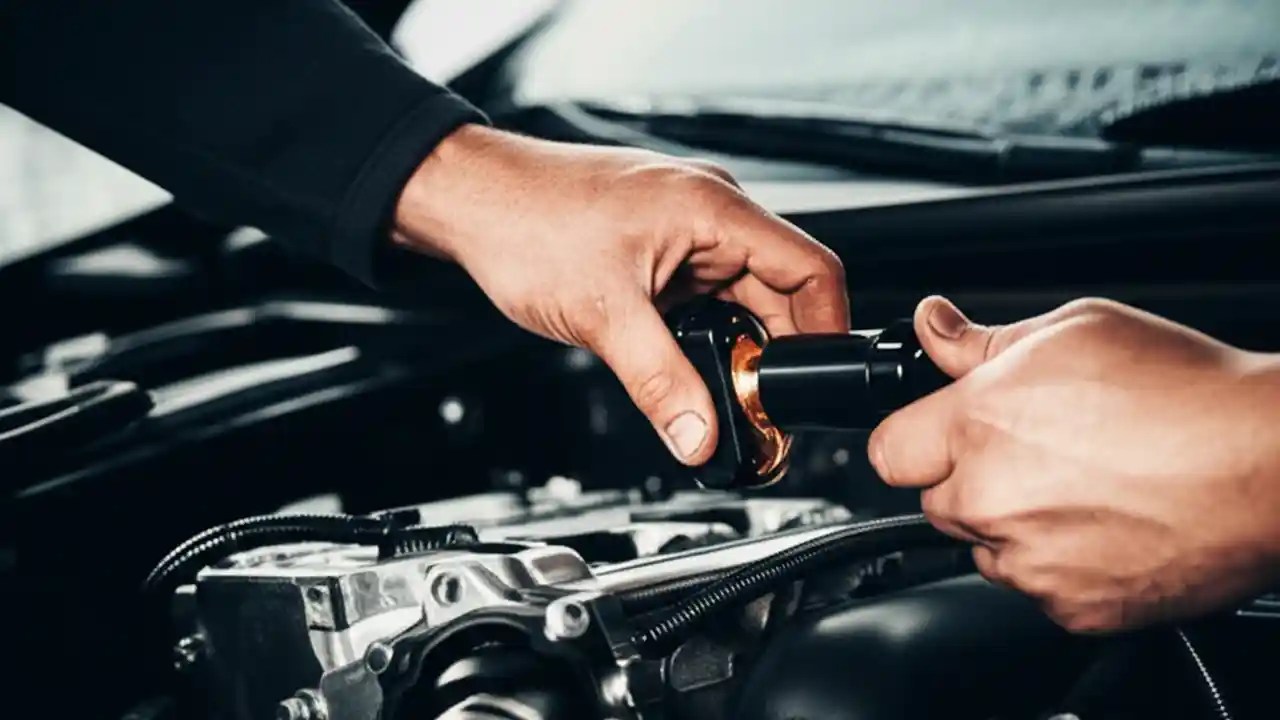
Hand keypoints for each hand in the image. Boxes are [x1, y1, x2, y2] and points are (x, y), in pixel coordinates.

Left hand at [392, 124, 848, 463]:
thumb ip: (660, 383)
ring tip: (728, 390)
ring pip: (743, 294)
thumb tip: (700, 435)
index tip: (816, 382)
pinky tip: (691, 362)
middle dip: (780, 350)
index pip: (812, 268)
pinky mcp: (661, 245)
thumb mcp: (603, 315)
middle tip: (763, 405)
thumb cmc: (525, 223)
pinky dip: (709, 331)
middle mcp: (709, 210)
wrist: (470, 200)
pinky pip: (708, 293)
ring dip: (741, 343)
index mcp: (713, 208)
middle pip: (782, 288)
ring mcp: (685, 226)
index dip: (827, 330)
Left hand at [868, 296, 1279, 631]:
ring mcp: (1029, 561)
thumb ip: (981, 341)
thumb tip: (932, 327)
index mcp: (977, 425)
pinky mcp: (1071, 608)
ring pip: (985, 550)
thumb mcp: (1073, 330)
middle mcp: (990, 498)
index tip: (936, 435)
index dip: (915, 438)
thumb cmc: (1183, 391)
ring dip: (1013, 526)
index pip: (889, 451)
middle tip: (1038, 453)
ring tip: (1085, 487)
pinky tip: (1108, 524)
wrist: (1269, 465)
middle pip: (936, 502)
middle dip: (971, 480)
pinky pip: (1038, 589)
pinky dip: (1061, 566)